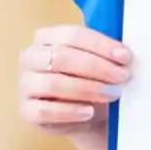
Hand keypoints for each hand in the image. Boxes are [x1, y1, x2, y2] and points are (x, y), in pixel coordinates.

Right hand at [18, 25, 132, 136]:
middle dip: (96, 67)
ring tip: (111, 95)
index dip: (101, 45)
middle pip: (62, 57)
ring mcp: (25, 84)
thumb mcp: (100, 62)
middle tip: (121, 77)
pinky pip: (45, 111)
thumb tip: (124, 55)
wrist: (87, 114)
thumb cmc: (93, 80)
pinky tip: (89, 112)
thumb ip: (108, 54)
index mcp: (47, 37)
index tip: (125, 56)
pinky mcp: (26, 110)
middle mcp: (31, 57)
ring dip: (88, 89)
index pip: (73, 35)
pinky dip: (70, 112)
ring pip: (54, 83)